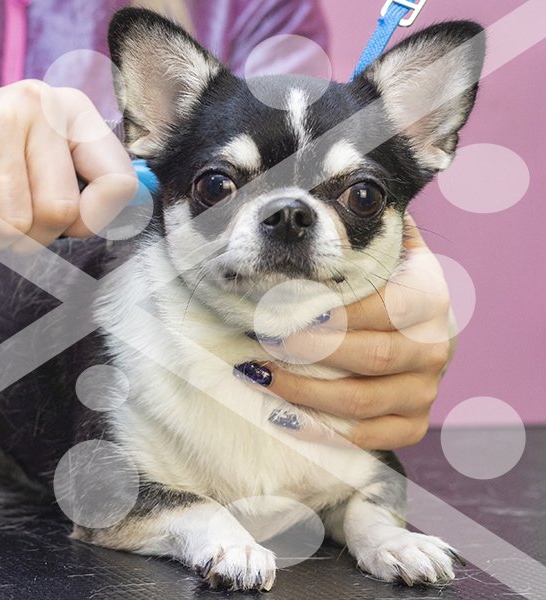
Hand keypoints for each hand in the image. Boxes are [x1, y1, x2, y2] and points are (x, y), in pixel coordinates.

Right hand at [0, 80, 137, 252]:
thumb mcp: (34, 165)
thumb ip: (81, 185)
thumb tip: (135, 204)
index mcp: (71, 110)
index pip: (118, 184)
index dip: (93, 221)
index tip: (65, 224)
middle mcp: (39, 103)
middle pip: (59, 214)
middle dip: (28, 237)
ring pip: (13, 226)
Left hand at [259, 216, 454, 449]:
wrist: (410, 336)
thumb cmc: (378, 286)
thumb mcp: (381, 251)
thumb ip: (367, 227)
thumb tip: (343, 189)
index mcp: (430, 296)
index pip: (389, 305)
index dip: (338, 311)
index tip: (289, 308)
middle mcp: (435, 345)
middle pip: (372, 355)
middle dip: (310, 349)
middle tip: (262, 339)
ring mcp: (425, 390)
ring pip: (362, 400)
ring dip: (303, 390)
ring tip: (257, 373)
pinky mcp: (411, 424)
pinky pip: (369, 438)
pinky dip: (321, 430)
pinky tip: (281, 416)